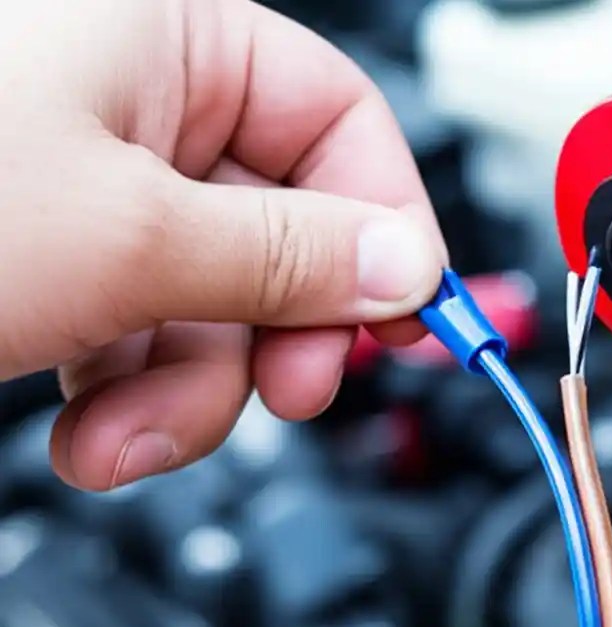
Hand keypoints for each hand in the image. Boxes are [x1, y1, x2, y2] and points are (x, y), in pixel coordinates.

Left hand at [0, 0, 443, 489]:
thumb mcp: (129, 237)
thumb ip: (294, 255)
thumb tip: (403, 267)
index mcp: (166, 36)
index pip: (338, 121)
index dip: (383, 226)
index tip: (403, 320)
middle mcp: (131, 98)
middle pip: (280, 226)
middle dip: (272, 334)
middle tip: (287, 394)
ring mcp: (86, 179)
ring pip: (210, 297)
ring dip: (189, 391)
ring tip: (129, 441)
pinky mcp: (48, 251)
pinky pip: (140, 325)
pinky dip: (129, 395)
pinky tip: (89, 435)